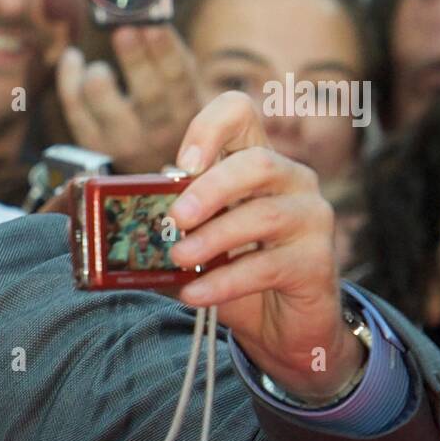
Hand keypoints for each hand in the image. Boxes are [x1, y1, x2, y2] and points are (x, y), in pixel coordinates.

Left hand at [57, 25, 206, 173]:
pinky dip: (69, 81)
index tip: (154, 26)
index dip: (166, 52)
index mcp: (188, 112)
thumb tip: (150, 13)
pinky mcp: (94, 145)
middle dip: (135, 61)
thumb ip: (172, 56)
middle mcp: (158, 132)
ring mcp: (124, 142)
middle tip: (123, 32)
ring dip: (98, 80)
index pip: (180, 80)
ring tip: (97, 65)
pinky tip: (72, 58)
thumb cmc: (171, 112)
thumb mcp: (185, 89)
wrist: (157, 166)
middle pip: (148, 96)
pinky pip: (75, 112)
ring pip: (106, 109)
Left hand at [167, 92, 360, 400]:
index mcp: (256, 162)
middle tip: (175, 218)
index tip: (182, 163)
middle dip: (209, 189)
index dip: (209, 128)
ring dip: (212, 239)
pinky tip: (194, 294)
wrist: (282, 327)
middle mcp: (291, 180)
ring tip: (179, 259)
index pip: (239, 113)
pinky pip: (266, 266)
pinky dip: (223, 281)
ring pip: (263, 215)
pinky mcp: (317, 262)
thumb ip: (172, 223)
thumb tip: (122, 221)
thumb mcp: (199, 241)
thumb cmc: (238, 272)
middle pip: (257, 162)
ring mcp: (310, 218)